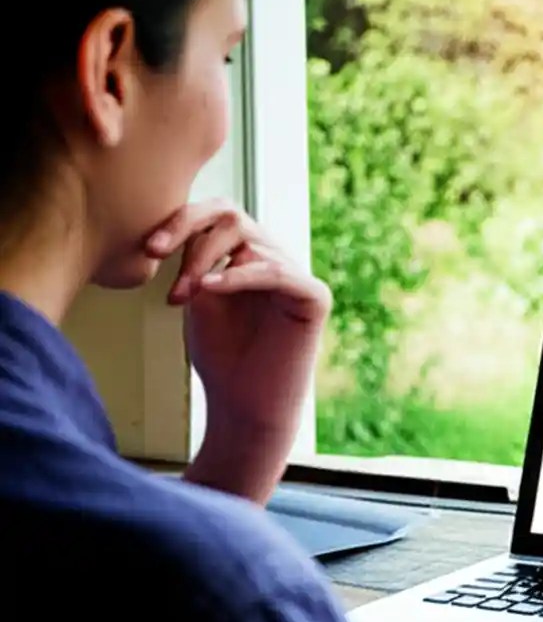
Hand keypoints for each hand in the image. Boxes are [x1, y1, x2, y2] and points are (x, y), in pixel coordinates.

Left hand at [145, 199, 332, 504]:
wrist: (244, 406)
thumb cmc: (221, 357)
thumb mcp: (198, 298)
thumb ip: (198, 259)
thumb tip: (186, 222)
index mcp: (249, 256)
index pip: (218, 216)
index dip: (181, 221)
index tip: (148, 247)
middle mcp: (275, 259)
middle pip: (232, 216)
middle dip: (189, 232)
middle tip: (157, 256)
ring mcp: (297, 276)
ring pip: (248, 242)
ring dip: (205, 264)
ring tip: (182, 296)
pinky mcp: (314, 297)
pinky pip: (277, 271)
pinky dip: (240, 276)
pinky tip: (209, 289)